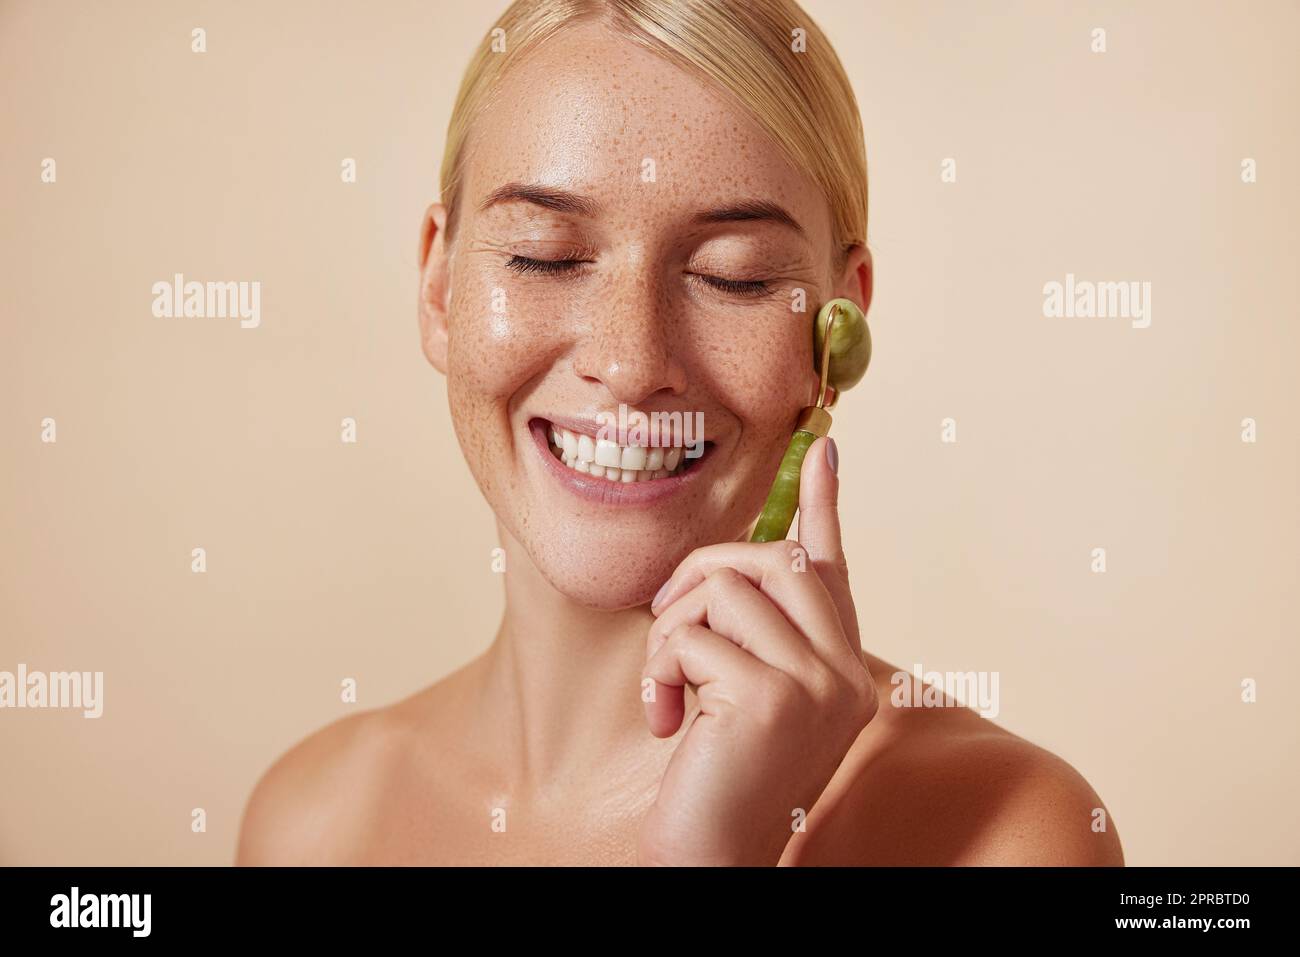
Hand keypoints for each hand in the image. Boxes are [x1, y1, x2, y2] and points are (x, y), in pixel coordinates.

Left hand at [637, 436, 877, 865]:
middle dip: (701, 574)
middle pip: (773, 559)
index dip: (825, 504)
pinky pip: (693, 636)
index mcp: (841, 667)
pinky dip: (662, 670)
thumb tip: (734, 564)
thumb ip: (751, 633)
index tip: (825, 447)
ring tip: (668, 690)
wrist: (711, 858)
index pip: (834, 567)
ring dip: (672, 631)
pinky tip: (665, 720)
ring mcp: (817, 684)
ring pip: (728, 588)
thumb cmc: (717, 777)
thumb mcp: (742, 693)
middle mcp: (845, 672)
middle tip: (667, 627)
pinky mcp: (773, 698)